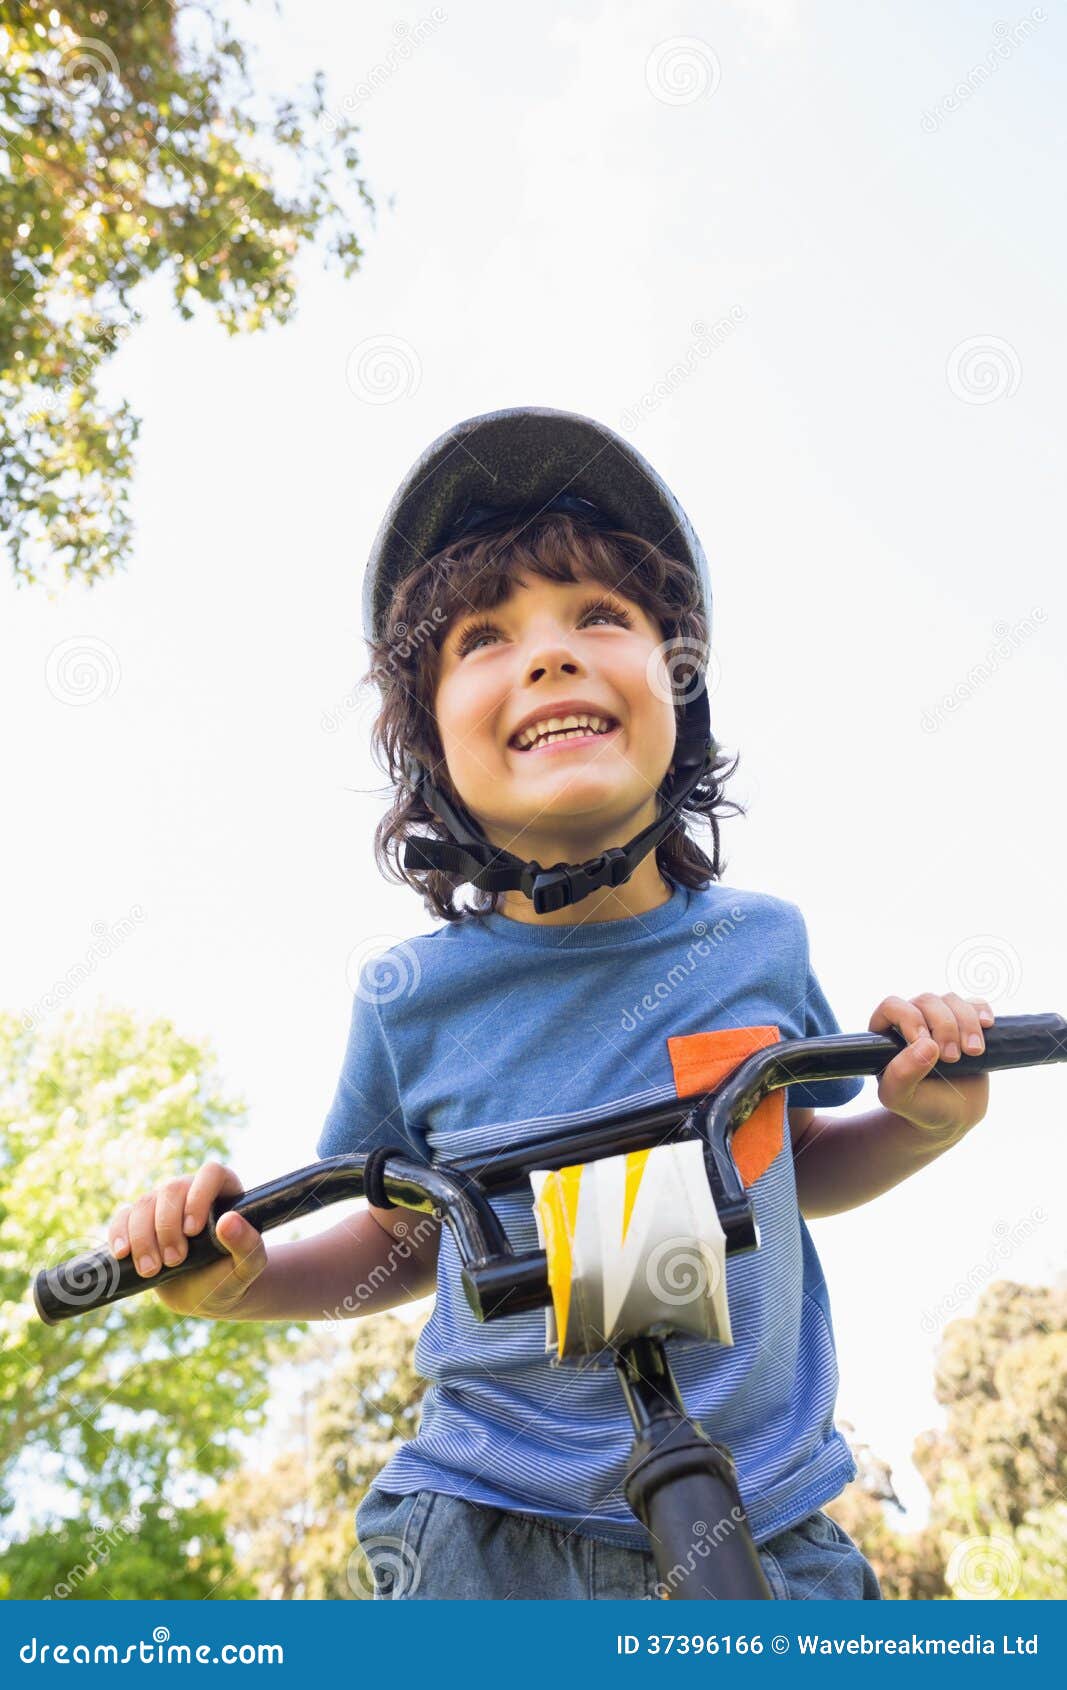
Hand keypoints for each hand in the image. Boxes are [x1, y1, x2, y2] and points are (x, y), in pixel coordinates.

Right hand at [107, 1161, 266, 1318]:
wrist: (205, 1296)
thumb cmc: (231, 1277)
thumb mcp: (247, 1267)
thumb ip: (247, 1245)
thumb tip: (229, 1221)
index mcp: (224, 1191)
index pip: (210, 1173)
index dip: (199, 1196)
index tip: (193, 1230)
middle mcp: (191, 1190)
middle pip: (171, 1189)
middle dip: (167, 1227)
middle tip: (174, 1261)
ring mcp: (163, 1205)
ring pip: (144, 1203)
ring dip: (143, 1238)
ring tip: (152, 1270)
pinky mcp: (140, 1223)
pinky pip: (123, 1217)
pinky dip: (119, 1234)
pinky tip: (123, 1254)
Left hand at [869, 993, 994, 1141]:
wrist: (950, 1117)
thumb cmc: (918, 1105)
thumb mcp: (899, 1098)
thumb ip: (901, 1075)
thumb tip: (926, 1045)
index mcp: (887, 1033)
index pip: (892, 1006)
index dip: (910, 1018)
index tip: (926, 1044)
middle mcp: (912, 1021)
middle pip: (927, 1000)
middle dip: (944, 1027)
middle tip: (951, 1058)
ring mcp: (939, 1021)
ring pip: (951, 1000)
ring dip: (966, 1023)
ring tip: (972, 1052)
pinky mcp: (966, 1024)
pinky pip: (975, 1003)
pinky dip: (982, 1011)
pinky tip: (986, 1026)